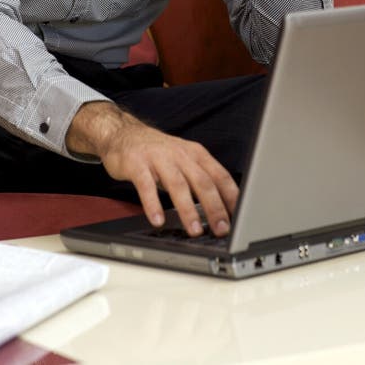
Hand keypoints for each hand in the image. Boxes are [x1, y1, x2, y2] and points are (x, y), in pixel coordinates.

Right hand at [66, 102, 237, 236]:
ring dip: (187, 209)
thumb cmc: (158, 153)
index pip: (220, 175)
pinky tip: (158, 220)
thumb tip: (222, 210)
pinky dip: (153, 204)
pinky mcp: (137, 164)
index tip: (241, 217)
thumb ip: (201, 180)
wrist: (124, 134)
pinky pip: (146, 186)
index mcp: (195, 154)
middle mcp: (180, 154)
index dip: (232, 197)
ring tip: (194, 230)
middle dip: (214, 207)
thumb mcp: (184, 160)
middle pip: (202, 181)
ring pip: (177, 184)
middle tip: (222, 229)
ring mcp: (158, 158)